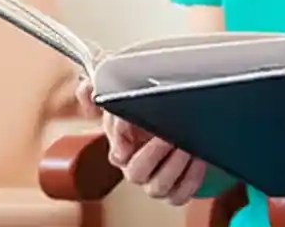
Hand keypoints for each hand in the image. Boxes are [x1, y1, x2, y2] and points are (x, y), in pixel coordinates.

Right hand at [74, 77, 207, 204]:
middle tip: (168, 135)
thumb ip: (105, 89)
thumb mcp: (132, 95)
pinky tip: (198, 158)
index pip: (116, 152)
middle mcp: (136, 170)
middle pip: (136, 172)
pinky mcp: (176, 192)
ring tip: (186, 146)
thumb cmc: (154, 114)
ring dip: (174, 166)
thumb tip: (86, 90)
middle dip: (153, 153)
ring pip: (158, 186)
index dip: (123, 140)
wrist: (184, 127)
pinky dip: (191, 178)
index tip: (134, 124)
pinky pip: (181, 194)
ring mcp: (155, 183)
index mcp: (122, 151)